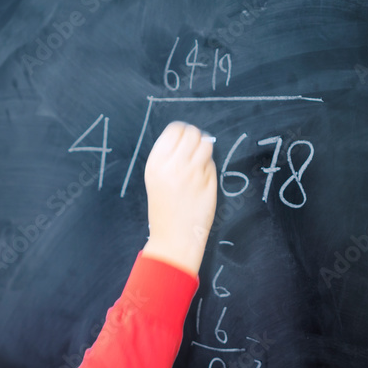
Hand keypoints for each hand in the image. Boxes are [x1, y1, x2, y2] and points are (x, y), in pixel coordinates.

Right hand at [142, 121, 216, 276]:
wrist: (174, 238)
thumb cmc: (164, 209)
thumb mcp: (156, 178)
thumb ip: (168, 157)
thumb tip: (188, 137)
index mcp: (156, 163)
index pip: (174, 130)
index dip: (183, 132)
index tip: (186, 139)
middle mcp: (174, 165)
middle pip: (192, 133)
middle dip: (196, 138)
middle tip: (195, 150)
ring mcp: (192, 173)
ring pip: (206, 145)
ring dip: (205, 150)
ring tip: (199, 164)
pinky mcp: (208, 182)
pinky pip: (212, 164)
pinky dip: (209, 168)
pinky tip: (202, 180)